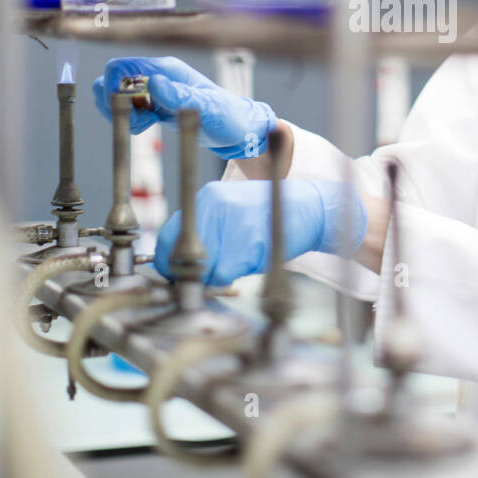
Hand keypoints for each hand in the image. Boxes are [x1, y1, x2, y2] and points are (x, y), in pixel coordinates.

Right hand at [92, 56, 275, 159]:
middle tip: (138, 120)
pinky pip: (126, 107)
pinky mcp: (155, 104)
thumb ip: (179, 96)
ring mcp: (155, 89)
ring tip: (143, 124)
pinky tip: (146, 126)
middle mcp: (157, 75)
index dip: (113, 88)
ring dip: (119, 111)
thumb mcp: (207, 109)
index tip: (131, 110)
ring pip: (115, 93)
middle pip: (111, 79)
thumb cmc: (228, 116)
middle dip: (113, 102)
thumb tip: (153, 83)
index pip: (119, 67)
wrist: (239, 130)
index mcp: (166, 69)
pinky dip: (128, 118)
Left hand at [153, 178, 367, 285]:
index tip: (177, 276)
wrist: (308, 208)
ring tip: (234, 267)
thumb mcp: (230, 213)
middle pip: (183, 256)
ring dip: (214, 278)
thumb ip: (205, 232)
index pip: (169, 235)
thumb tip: (179, 265)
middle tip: (205, 280)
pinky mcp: (248, 240)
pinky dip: (230, 279)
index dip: (169, 262)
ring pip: (204, 268)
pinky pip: (224, 273)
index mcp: (207, 198)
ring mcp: (231, 222)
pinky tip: (245, 267)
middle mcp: (214, 206)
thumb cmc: (268, 216)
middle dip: (191, 274)